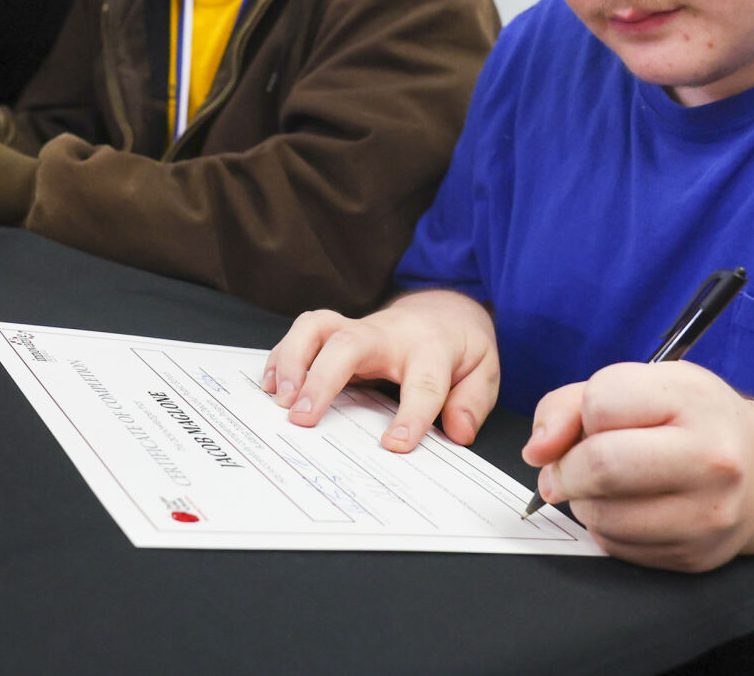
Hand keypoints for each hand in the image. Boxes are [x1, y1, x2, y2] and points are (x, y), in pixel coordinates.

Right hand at [262, 289, 498, 451]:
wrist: (442, 308)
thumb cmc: (458, 345)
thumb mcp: (484, 370)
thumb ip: (472, 401)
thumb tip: (456, 432)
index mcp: (430, 347)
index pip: (423, 382)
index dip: (410, 415)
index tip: (395, 446)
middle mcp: (388, 333)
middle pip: (351, 343)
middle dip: (323, 378)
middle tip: (301, 417)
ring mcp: (358, 329)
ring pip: (317, 327)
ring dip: (291, 360)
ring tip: (279, 400)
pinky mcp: (338, 332)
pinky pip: (302, 334)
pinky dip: (280, 357)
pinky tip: (270, 386)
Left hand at [523, 360, 753, 571]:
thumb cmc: (696, 422)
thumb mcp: (645, 385)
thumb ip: (574, 403)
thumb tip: (537, 449)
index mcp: (694, 398)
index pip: (601, 403)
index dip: (580, 414)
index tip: (588, 422)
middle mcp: (710, 457)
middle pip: (600, 466)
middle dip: (566, 467)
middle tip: (566, 466)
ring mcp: (706, 514)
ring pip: (600, 513)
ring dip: (583, 500)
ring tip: (604, 485)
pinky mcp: (693, 555)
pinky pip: (616, 546)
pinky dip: (605, 527)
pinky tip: (629, 508)